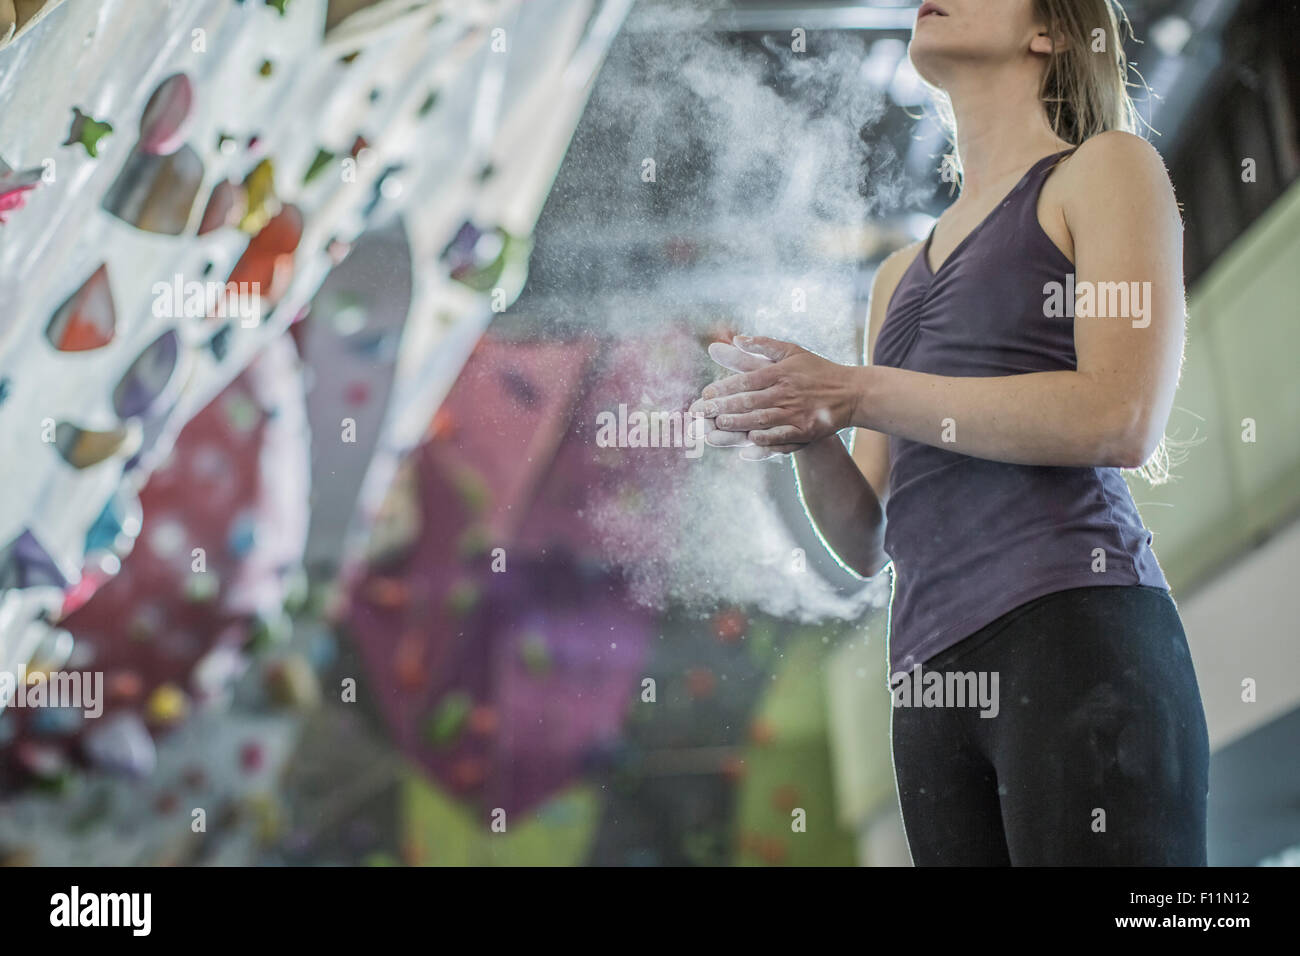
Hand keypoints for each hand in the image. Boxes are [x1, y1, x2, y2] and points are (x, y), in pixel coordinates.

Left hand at [689, 335, 860, 457]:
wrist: (850, 392)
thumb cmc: (816, 370)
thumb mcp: (791, 351)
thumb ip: (762, 345)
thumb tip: (734, 338)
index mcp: (781, 372)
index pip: (746, 380)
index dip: (724, 388)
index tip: (705, 394)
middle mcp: (786, 392)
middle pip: (749, 401)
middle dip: (722, 407)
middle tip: (699, 413)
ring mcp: (796, 413)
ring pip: (761, 420)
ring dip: (737, 424)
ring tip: (716, 426)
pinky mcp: (805, 431)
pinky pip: (782, 437)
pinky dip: (764, 442)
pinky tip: (747, 444)